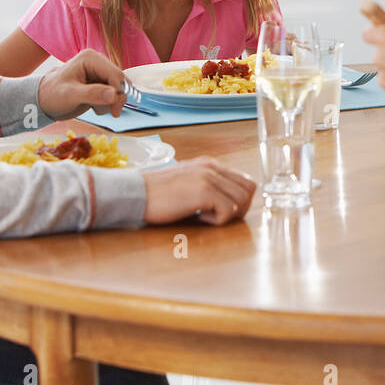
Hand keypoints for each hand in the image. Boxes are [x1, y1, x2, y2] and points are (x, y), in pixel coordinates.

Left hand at [37, 49, 126, 119]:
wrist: (43, 101)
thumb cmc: (52, 95)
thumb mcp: (70, 95)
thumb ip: (92, 94)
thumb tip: (114, 94)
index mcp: (91, 58)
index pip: (117, 75)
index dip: (119, 93)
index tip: (114, 111)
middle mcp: (99, 62)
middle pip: (121, 82)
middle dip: (114, 99)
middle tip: (103, 111)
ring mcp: (100, 72)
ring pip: (119, 89)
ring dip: (110, 102)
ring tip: (92, 106)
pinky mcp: (101, 83)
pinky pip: (114, 94)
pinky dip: (107, 103)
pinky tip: (93, 104)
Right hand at [142, 157, 256, 224]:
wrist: (134, 193)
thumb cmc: (156, 193)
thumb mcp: (186, 181)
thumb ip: (207, 184)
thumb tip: (228, 201)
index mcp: (210, 164)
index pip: (245, 180)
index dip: (241, 200)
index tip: (224, 210)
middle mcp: (212, 167)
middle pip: (249, 190)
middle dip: (240, 208)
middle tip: (218, 216)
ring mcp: (209, 178)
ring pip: (242, 200)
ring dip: (228, 214)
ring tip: (205, 216)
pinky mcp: (204, 191)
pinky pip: (229, 211)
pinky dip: (217, 220)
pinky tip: (198, 217)